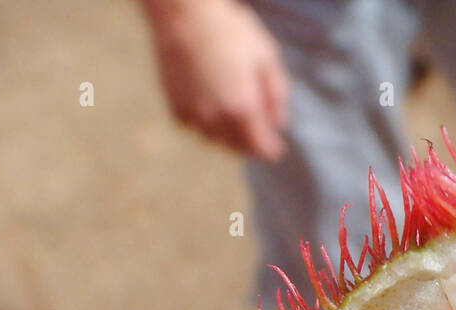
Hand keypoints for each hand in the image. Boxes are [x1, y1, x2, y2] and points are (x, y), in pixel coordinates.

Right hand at [140, 0, 288, 160]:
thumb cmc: (229, 30)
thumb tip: (278, 124)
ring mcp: (194, 115)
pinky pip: (196, 127)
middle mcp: (216, 118)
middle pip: (239, 148)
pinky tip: (208, 98)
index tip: (276, 145)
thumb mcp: (266, 56)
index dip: (272, 148)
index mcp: (242, 107)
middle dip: (249, 140)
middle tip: (255, 123)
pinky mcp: (177, 110)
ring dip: (226, 132)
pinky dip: (204, 121)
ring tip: (230, 106)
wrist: (183, 14)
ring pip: (216, 140)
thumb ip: (278, 94)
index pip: (261, 148)